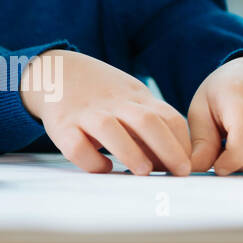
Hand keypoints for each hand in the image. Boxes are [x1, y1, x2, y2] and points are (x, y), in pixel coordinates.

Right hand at [20, 49, 190, 175]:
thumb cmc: (101, 93)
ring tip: (144, 172)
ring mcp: (86, 114)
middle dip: (167, 149)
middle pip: (146, 121)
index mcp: (135, 97)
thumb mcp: (130, 97)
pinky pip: (76, 146)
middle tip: (179, 173)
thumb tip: (173, 161)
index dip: (182, 143)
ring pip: (110, 129)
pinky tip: (104, 166)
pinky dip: (92, 161)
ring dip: (131, 153)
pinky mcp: (62, 126)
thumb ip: (151, 122)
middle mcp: (112, 103)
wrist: (55, 70)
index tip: (186, 165)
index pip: (168, 117)